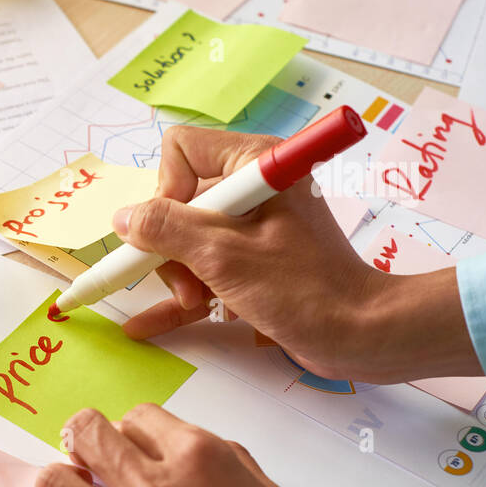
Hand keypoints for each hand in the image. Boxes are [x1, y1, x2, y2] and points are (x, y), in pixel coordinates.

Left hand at [4, 405, 330, 486]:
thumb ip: (226, 462)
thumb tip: (186, 452)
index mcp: (198, 458)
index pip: (140, 417)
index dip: (137, 432)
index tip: (142, 452)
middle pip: (88, 433)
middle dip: (87, 440)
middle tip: (94, 461)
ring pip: (54, 484)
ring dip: (59, 484)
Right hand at [113, 125, 481, 382]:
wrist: (360, 335)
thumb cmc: (304, 290)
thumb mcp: (224, 256)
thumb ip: (166, 230)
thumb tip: (125, 219)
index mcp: (257, 165)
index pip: (182, 151)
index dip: (166, 190)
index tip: (172, 232)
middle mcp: (254, 188)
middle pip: (179, 201)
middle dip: (170, 246)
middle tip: (187, 284)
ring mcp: (253, 227)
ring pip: (186, 240)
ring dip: (179, 276)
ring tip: (195, 304)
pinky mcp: (254, 262)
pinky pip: (203, 269)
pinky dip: (182, 294)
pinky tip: (148, 324)